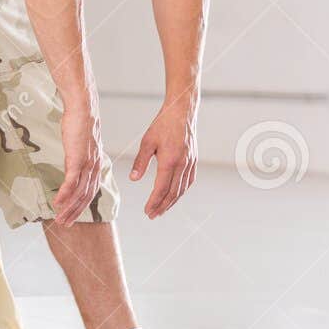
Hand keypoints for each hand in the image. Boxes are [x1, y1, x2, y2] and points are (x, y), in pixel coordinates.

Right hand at [51, 100, 103, 223]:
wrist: (83, 109)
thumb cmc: (79, 122)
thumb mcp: (80, 142)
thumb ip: (78, 154)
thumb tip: (72, 160)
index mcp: (95, 164)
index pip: (90, 190)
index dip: (82, 205)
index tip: (72, 214)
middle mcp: (93, 167)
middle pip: (86, 196)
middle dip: (75, 212)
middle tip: (65, 224)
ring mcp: (86, 164)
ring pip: (79, 193)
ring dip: (69, 208)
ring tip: (59, 218)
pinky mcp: (77, 159)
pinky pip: (71, 182)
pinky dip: (64, 195)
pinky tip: (56, 203)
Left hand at [129, 99, 197, 217]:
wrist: (182, 112)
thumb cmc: (162, 125)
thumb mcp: (147, 141)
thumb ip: (141, 161)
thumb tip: (134, 179)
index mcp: (169, 161)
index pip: (161, 188)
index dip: (154, 202)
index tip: (147, 211)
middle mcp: (182, 164)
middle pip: (172, 193)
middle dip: (162, 206)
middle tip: (152, 215)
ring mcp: (190, 163)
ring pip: (182, 189)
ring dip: (172, 202)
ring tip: (162, 210)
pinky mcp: (194, 160)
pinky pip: (189, 181)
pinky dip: (181, 191)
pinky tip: (175, 195)